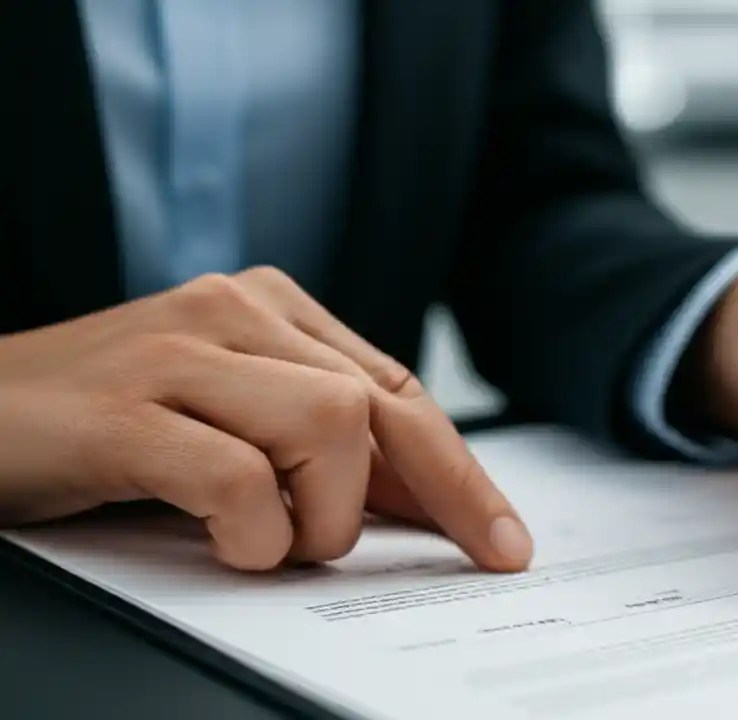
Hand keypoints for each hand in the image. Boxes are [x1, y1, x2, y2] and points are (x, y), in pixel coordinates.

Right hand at [0, 269, 532, 571]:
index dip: (458, 468)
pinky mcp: (124, 413)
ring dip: (324, 515)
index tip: (500, 534)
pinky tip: (231, 545)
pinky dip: (254, 532)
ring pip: (330, 427)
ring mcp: (177, 356)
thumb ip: (317, 448)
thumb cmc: (105, 425)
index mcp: (268, 308)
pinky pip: (238, 477)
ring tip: (277, 542)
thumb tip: (420, 505)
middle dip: (448, 491)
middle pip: (380, 405)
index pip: (394, 389)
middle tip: (480, 555)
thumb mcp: (228, 422)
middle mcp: (233, 312)